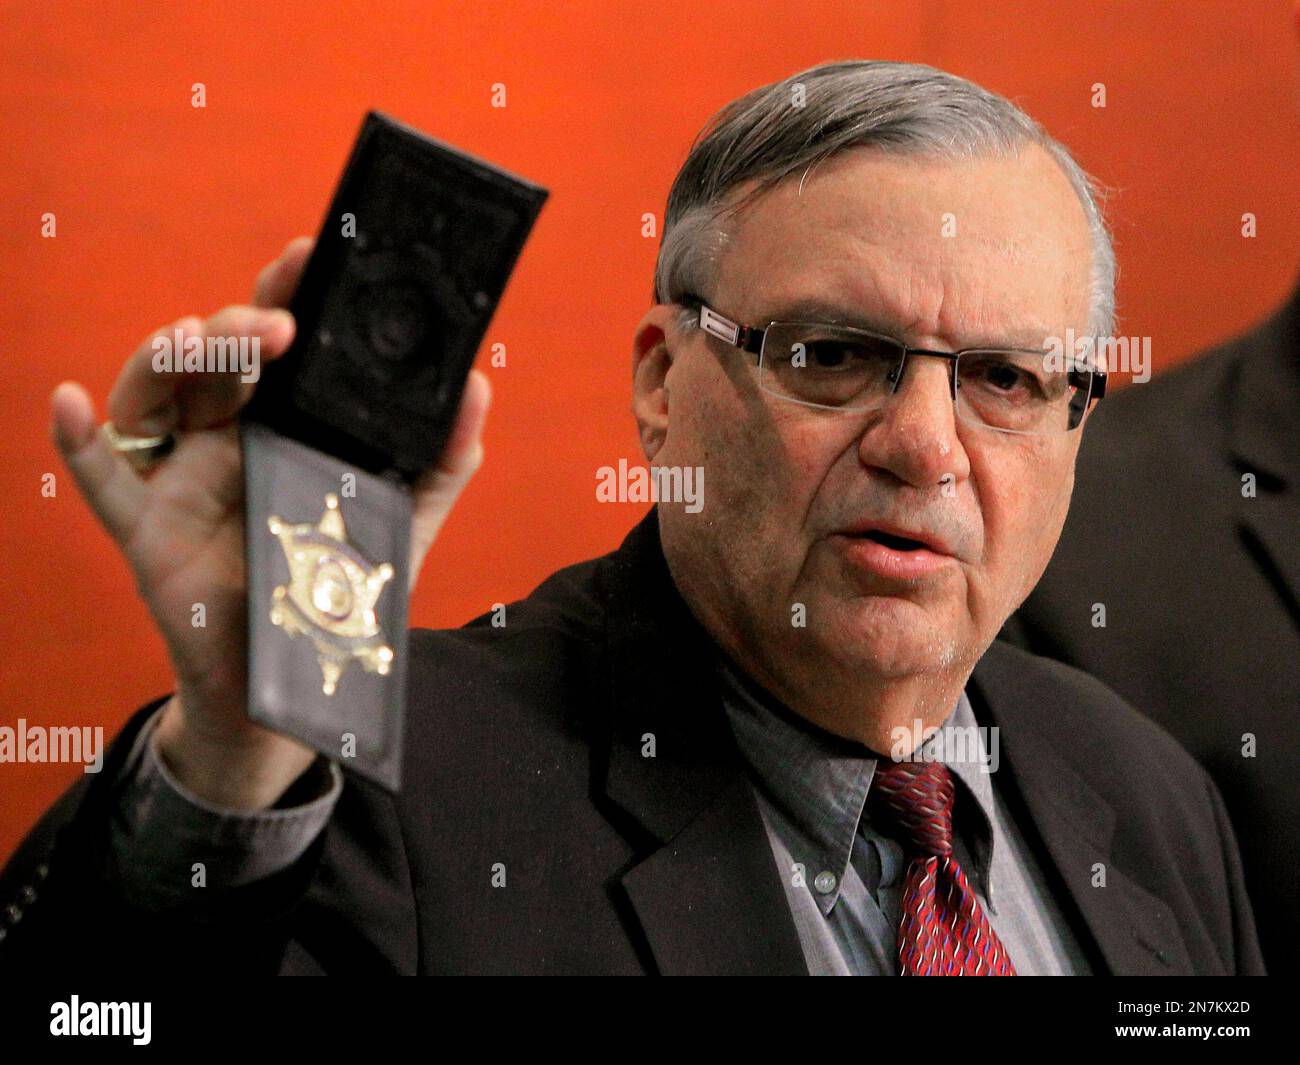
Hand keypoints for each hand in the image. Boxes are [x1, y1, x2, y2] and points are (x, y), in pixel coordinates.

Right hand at [50, 237, 491, 807]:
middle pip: (213, 355)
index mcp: (284, 422)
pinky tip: (69, 404)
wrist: (299, 674)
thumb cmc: (340, 586)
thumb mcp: (400, 518)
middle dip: (238, 322)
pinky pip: (102, 483)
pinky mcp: (150, 530)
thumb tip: (476, 385)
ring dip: (170, 357)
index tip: (312, 255)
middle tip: (282, 325)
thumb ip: (441, 458)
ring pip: (152, 394)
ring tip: (200, 341)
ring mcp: (182, 477)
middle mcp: (227, 436)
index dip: (284, 292)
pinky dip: (76, 442)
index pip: (276, 342)